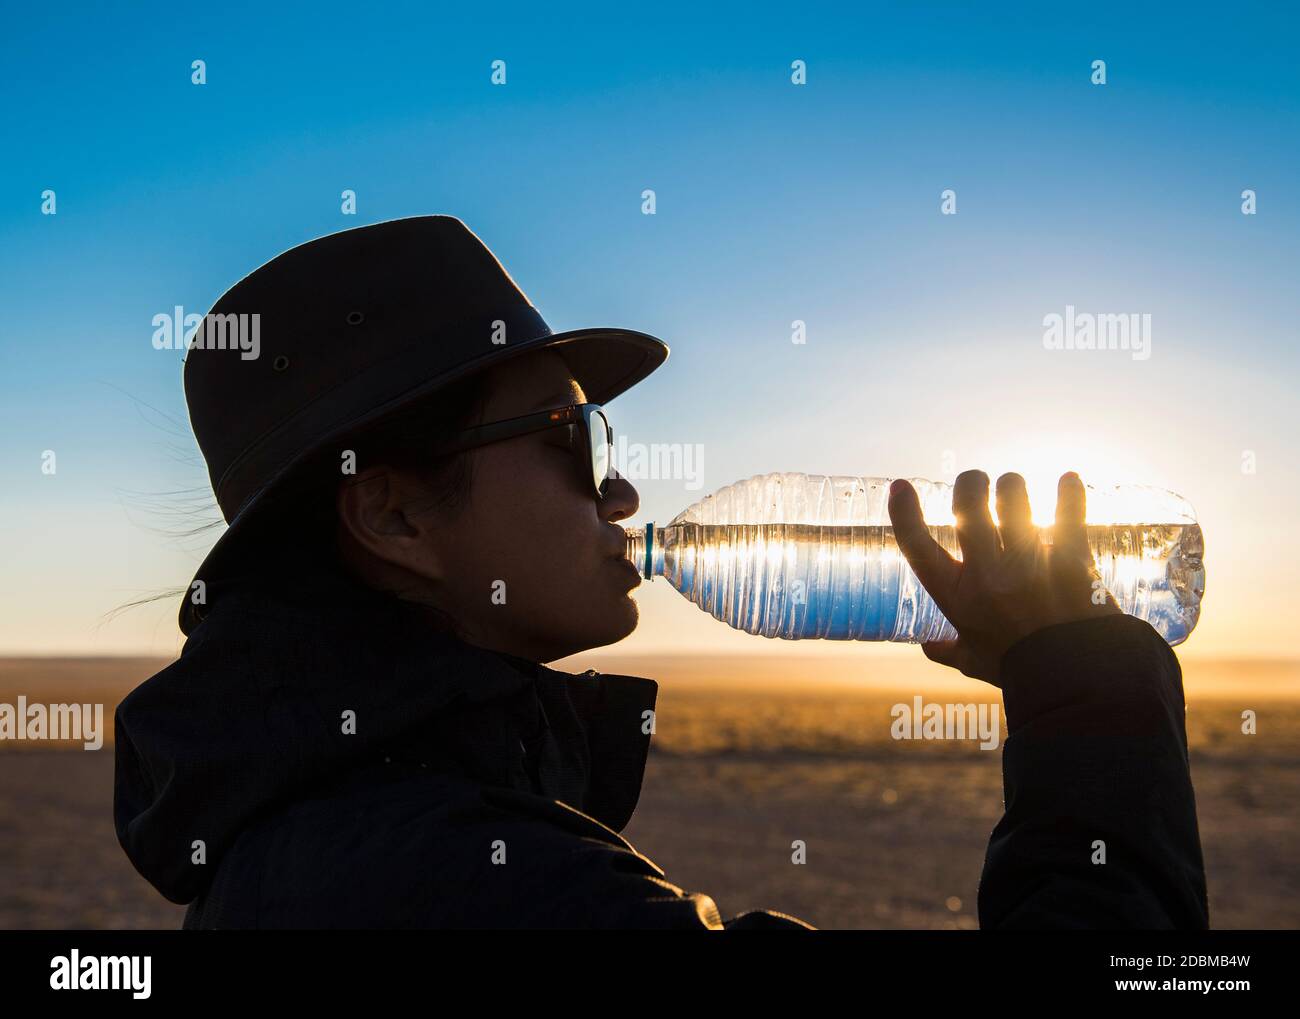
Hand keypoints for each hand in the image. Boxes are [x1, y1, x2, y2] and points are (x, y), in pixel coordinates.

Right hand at [886, 469, 1120, 685]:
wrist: (1078, 679)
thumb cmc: (1021, 671)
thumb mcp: (976, 662)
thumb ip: (949, 651)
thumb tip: (928, 647)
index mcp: (958, 596)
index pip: (918, 547)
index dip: (904, 513)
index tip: (900, 485)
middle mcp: (987, 572)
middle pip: (968, 505)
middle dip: (970, 482)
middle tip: (976, 481)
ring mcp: (1029, 561)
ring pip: (1013, 496)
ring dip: (1013, 485)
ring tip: (1015, 487)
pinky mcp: (1070, 557)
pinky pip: (1068, 510)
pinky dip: (1070, 491)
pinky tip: (1068, 480)